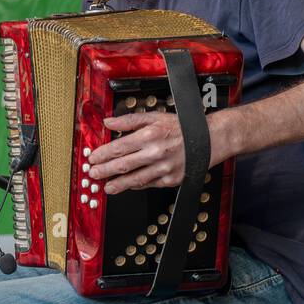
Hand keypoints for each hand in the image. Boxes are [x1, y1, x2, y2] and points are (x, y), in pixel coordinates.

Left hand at [88, 112, 205, 193]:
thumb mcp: (154, 117)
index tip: (93, 158)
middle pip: (123, 165)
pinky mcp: (171, 180)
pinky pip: (149, 184)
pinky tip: (127, 185)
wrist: (210, 139)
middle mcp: (156, 153)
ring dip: (118, 184)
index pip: (119, 147)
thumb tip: (108, 122)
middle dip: (105, 171)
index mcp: (149, 135)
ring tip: (106, 187)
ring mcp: (164, 169)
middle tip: (93, 174)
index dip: (103, 154)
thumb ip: (129, 120)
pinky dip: (136, 185)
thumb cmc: (182, 127)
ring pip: (135, 179)